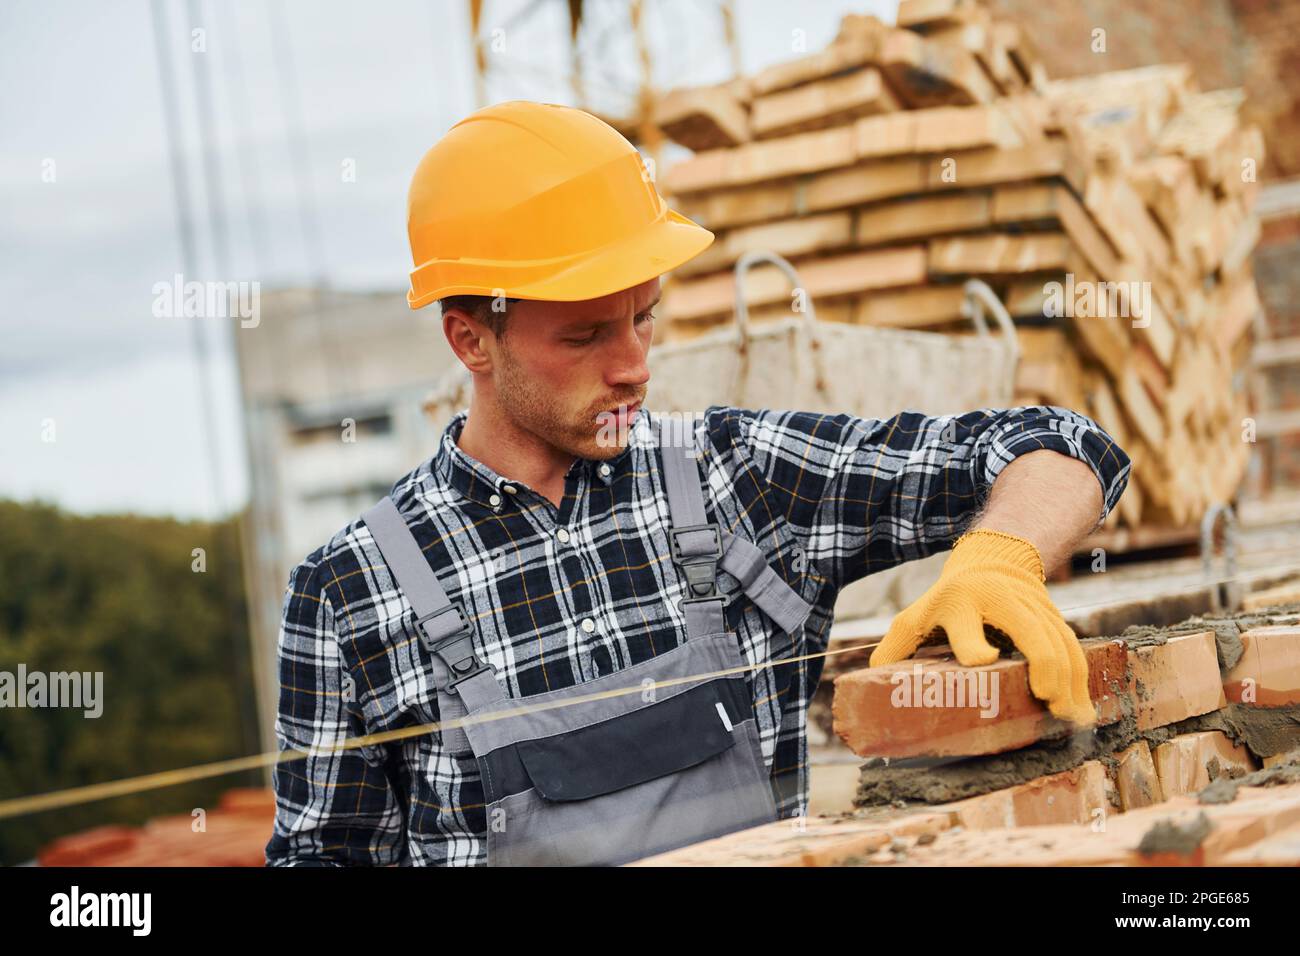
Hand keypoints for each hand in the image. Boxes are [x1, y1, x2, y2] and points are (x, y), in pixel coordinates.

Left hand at [869, 529, 1094, 725]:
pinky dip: (1081, 677)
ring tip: (1068, 716)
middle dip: (1041, 664)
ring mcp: (1032, 607)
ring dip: (1068, 679)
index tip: (982, 661)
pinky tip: (1083, 707)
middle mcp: (1000, 601)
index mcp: (959, 603)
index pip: (966, 624)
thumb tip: (871, 681)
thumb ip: (896, 646)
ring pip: (1058, 641)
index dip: (973, 644)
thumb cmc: (947, 601)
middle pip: (1029, 630)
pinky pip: (1073, 646)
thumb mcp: (917, 616)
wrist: (993, 561)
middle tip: (1044, 700)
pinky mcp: (1053, 616)